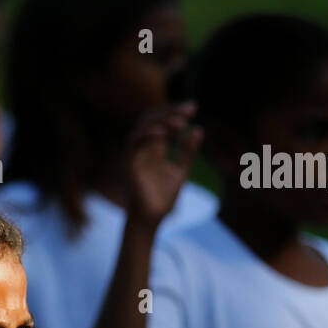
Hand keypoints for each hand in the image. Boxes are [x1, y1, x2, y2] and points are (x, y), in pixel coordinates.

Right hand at [124, 101, 201, 225]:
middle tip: (190, 109)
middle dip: (170, 111)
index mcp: (153, 148)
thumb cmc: (162, 199)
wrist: (151, 220)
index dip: (175, 111)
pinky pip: (133, 143)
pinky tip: (163, 133)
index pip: (161, 121)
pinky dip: (147, 135)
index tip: (193, 107)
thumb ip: (187, 152)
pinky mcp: (129, 165)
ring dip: (161, 120)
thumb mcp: (181, 170)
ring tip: (180, 122)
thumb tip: (197, 129)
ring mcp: (135, 155)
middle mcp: (143, 148)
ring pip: (142, 127)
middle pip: (152, 119)